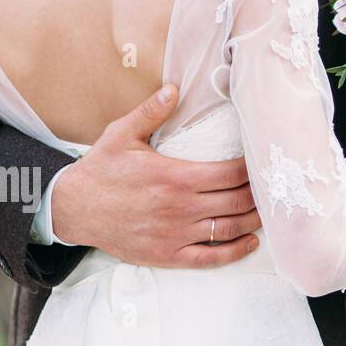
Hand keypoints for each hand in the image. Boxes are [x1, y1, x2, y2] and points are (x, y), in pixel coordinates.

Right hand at [52, 85, 261, 267]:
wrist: (74, 209)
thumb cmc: (100, 170)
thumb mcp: (122, 134)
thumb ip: (152, 112)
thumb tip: (175, 88)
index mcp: (175, 176)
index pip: (229, 173)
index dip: (251, 170)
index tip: (263, 164)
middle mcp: (181, 207)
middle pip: (236, 201)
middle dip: (258, 194)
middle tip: (272, 188)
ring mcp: (176, 234)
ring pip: (229, 228)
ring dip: (253, 221)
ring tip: (267, 212)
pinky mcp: (169, 255)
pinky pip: (210, 257)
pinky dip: (235, 251)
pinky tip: (249, 241)